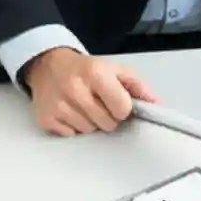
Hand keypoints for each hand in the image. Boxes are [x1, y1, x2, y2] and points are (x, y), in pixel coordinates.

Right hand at [25, 48, 157, 136]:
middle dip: (107, 117)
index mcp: (96, 73)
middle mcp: (75, 88)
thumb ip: (137, 86)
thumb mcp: (114, 69)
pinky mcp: (46, 118)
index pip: (122, 108)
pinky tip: (71, 112)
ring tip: (83, 106)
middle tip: (98, 103)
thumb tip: (154, 104)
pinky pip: (71, 135)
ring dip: (90, 123)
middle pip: (107, 124)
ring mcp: (59, 105)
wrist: (48, 65)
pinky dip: (74, 127)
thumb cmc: (85, 69)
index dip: (123, 108)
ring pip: (89, 131)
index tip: (117, 103)